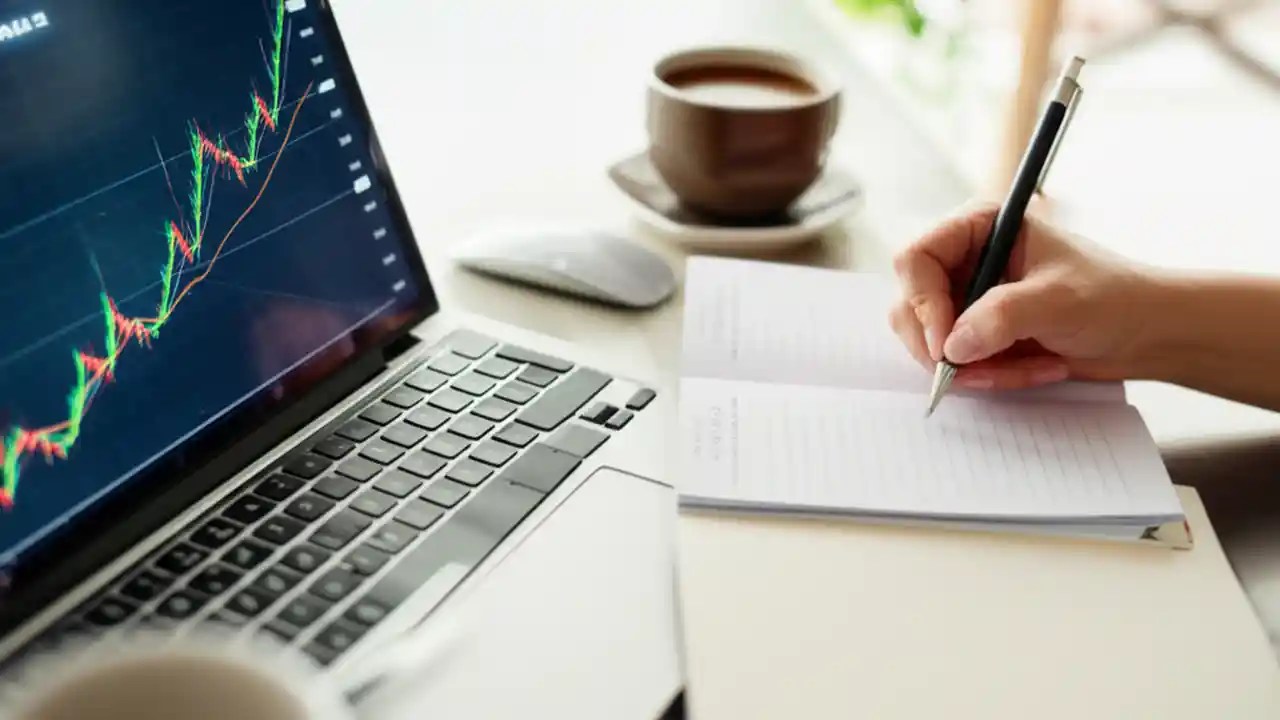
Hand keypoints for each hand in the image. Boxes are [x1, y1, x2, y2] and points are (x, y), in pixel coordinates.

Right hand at [888, 204, 1157, 389]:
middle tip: (970, 371)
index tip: (944, 345)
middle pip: (911, 303)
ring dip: (970, 366)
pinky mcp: (978, 331)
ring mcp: (969, 297)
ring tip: (1018, 371)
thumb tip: (952, 347)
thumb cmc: (1114, 298)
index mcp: (981, 226)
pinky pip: (955, 361)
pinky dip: (985, 375)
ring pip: (928, 338)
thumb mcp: (1058, 300)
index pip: (917, 258)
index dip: (922, 303)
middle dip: (941, 344)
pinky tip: (1030, 371)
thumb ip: (1001, 317)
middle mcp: (966, 258)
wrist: (1147, 334)